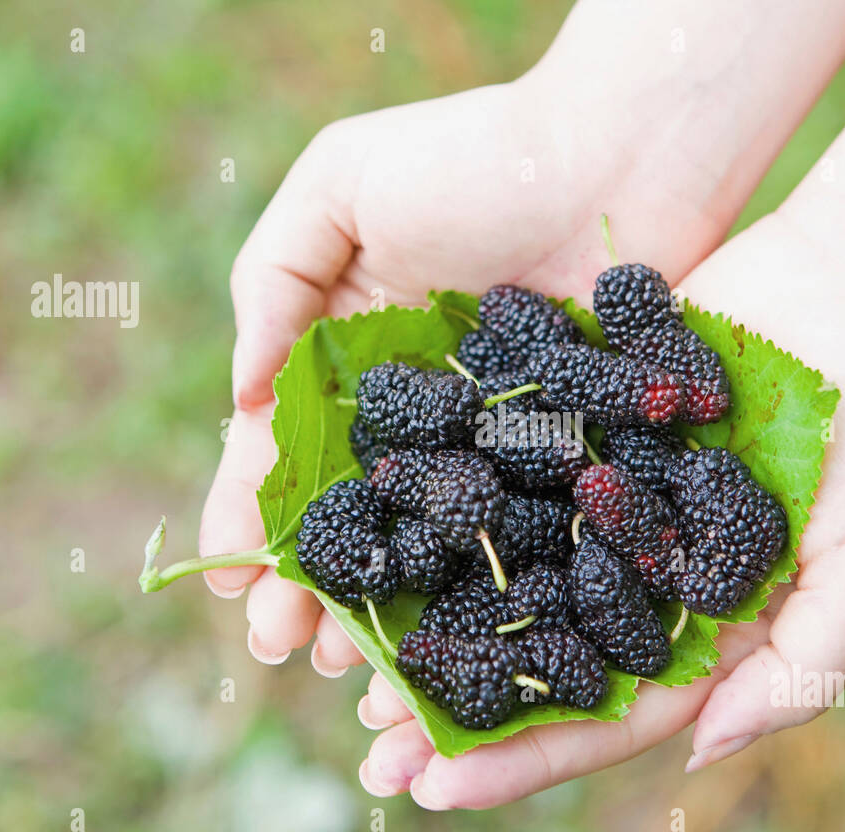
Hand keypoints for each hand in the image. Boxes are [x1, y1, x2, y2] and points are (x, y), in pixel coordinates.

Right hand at [199, 74, 751, 667]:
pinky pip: (504, 536)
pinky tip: (444, 637)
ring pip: (420, 540)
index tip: (227, 576)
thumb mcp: (338, 186)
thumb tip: (242, 393)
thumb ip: (272, 280)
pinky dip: (471, 590)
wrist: (617, 156)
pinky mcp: (556, 455)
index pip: (284, 447)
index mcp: (350, 351)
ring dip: (377, 602)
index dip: (251, 512)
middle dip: (307, 580)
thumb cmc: (474, 157)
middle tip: (280, 646)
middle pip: (348, 511)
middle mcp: (413, 408)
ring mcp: (485, 440)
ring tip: (341, 663)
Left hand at [358, 211, 844, 806]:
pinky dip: (437, 507)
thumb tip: (699, 761)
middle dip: (452, 710)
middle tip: (364, 754)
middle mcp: (631, 575)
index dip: (526, 756)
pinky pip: (493, 476)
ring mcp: (593, 504)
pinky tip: (373, 530)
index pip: (603, 712)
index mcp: (693, 627)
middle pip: (532, 658)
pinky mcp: (567, 430)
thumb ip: (800, 672)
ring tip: (339, 659)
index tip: (438, 787)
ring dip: (423, 620)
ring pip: (494, 576)